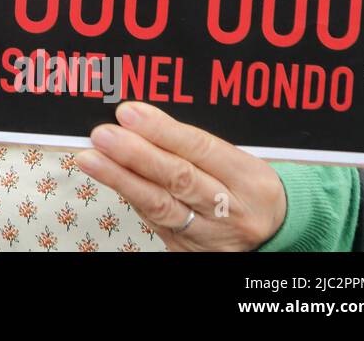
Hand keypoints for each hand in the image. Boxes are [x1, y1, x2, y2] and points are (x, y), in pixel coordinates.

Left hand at [74, 102, 286, 250]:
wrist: (273, 233)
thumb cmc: (247, 187)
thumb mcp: (238, 160)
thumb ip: (192, 143)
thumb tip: (138, 121)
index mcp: (249, 179)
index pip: (201, 150)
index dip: (162, 131)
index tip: (128, 112)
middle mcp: (231, 211)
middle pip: (179, 180)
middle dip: (136, 155)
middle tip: (103, 135)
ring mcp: (210, 237)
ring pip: (161, 206)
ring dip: (121, 179)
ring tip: (90, 158)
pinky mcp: (189, 251)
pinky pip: (154, 223)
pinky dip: (131, 197)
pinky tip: (110, 179)